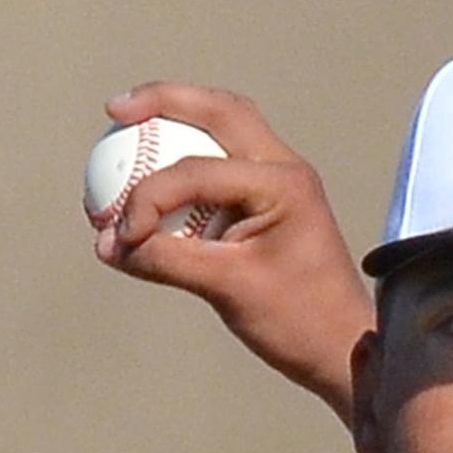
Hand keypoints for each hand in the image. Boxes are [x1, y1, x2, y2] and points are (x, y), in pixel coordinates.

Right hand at [96, 83, 372, 426]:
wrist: (345, 351)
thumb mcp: (228, 289)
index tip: (117, 236)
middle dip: (163, 101)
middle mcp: (287, 170)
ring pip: (224, 129)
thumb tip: (107, 246)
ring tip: (128, 127)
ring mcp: (284, 183)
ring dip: (177, 123)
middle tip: (114, 111)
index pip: (197, 171)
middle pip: (219, 110)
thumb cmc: (299, 321)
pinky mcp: (274, 203)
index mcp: (284, 184)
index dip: (145, 197)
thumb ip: (166, 261)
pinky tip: (155, 175)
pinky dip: (188, 164)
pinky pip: (224, 165)